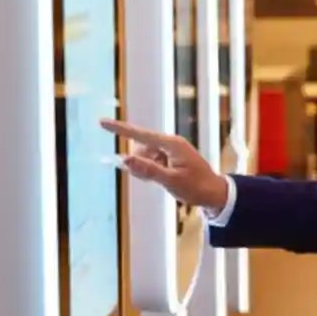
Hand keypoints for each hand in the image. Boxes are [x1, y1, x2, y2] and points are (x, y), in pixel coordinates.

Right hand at [99, 119, 227, 212]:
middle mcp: (170, 144)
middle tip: (154, 180)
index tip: (102, 122)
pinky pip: (151, 162)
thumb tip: (125, 160)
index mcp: (171, 144)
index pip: (140, 135)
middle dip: (139, 164)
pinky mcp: (170, 158)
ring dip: (146, 169)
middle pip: (140, 149)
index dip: (119, 129)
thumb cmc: (196, 187)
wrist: (215, 193)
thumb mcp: (171, 181)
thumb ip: (148, 170)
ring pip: (144, 157)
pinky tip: (163, 180)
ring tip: (164, 181)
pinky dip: (151, 171)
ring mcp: (170, 150)